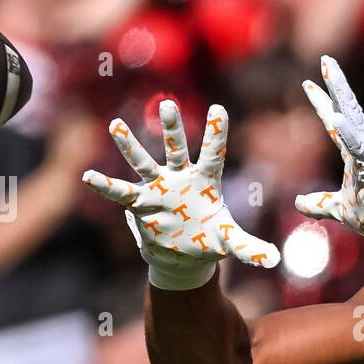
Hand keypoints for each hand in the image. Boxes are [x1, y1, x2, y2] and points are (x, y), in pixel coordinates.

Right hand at [82, 101, 279, 290]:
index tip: (219, 108)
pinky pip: (121, 194)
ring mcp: (159, 188)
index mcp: (207, 181)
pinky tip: (88, 177)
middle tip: (169, 103)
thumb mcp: (230, 243)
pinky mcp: (141, 204)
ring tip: (116, 125)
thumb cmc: (209, 240)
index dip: (216, 133)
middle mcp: (181, 178)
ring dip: (131, 146)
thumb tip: (275, 260)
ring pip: (144, 163)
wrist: (183, 255)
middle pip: (176, 149)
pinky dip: (106, 187)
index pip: (214, 153)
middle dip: (172, 128)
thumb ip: (250, 248)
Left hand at [297, 55, 363, 299]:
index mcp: (357, 157)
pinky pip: (359, 147)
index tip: (309, 83)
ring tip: (328, 72)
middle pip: (349, 111)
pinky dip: (347, 132)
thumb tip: (297, 202)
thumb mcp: (339, 209)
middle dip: (336, 85)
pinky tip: (334, 118)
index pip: (337, 124)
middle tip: (325, 59)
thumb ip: (319, 204)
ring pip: (355, 120)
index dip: (324, 104)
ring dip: (341, 95)